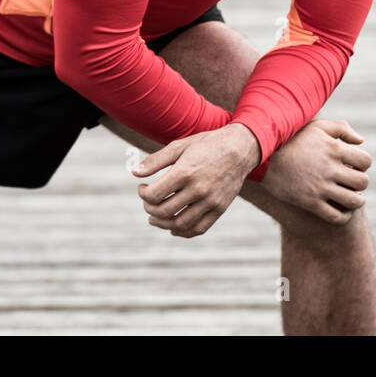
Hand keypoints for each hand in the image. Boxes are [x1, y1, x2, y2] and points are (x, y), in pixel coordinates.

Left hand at [133, 124, 259, 237]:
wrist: (240, 148)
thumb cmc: (207, 144)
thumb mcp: (180, 146)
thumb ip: (156, 160)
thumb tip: (134, 173)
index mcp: (185, 172)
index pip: (154, 194)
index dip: (143, 193)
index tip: (142, 187)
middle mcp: (198, 189)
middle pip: (164, 211)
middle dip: (149, 208)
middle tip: (148, 201)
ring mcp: (211, 201)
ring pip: (179, 224)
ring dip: (162, 223)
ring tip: (155, 217)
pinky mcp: (220, 208)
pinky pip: (199, 228)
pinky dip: (183, 232)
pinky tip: (173, 226)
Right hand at [262, 119, 371, 224]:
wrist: (263, 158)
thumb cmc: (292, 140)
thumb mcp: (316, 126)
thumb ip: (342, 128)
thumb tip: (361, 141)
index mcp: (334, 149)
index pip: (365, 161)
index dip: (364, 164)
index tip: (355, 165)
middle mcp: (330, 169)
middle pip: (362, 182)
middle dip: (361, 183)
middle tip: (353, 182)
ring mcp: (320, 187)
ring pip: (353, 201)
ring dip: (357, 201)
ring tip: (351, 197)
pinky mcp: (310, 203)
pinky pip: (336, 217)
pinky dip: (345, 216)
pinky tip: (343, 210)